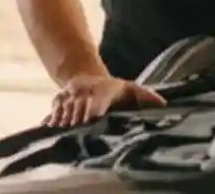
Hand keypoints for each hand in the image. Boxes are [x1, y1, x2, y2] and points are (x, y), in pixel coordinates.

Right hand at [42, 74, 166, 127]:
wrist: (84, 75)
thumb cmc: (113, 89)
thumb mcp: (130, 89)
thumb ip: (146, 96)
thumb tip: (165, 104)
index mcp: (102, 92)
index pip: (98, 105)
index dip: (95, 114)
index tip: (93, 124)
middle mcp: (84, 93)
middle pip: (80, 110)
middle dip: (79, 124)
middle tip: (79, 138)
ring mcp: (69, 97)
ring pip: (66, 112)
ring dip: (64, 125)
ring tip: (65, 137)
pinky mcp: (57, 101)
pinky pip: (53, 112)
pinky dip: (51, 122)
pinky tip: (49, 132)